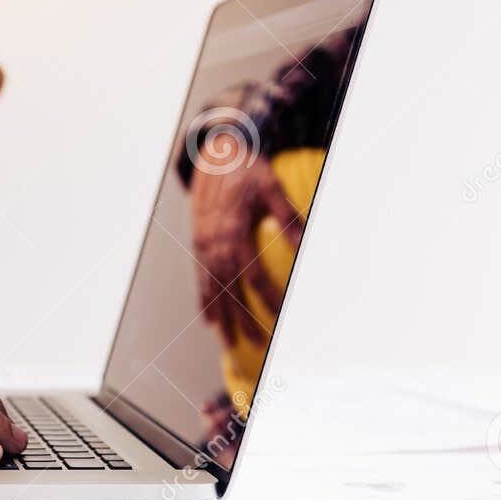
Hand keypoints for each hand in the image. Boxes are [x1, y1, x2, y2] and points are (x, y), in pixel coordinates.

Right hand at [189, 156, 302, 347]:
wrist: (214, 155)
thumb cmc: (248, 171)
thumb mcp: (271, 186)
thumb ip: (286, 216)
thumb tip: (303, 244)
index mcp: (234, 230)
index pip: (252, 273)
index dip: (267, 296)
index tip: (281, 314)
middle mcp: (214, 242)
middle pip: (230, 288)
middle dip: (243, 318)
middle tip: (258, 343)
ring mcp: (203, 245)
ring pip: (211, 288)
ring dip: (222, 317)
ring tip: (230, 344)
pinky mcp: (198, 244)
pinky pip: (200, 278)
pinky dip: (204, 300)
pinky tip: (209, 321)